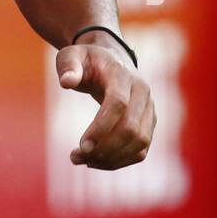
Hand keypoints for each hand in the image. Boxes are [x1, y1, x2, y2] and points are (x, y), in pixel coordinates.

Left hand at [56, 37, 154, 169]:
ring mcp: (149, 109)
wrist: (111, 60)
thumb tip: (67, 82)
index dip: (102, 127)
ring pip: (140, 143)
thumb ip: (68, 66)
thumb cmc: (87, 60)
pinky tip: (96, 162)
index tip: (81, 145)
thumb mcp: (71, 55)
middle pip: (131, 128)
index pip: (118, 103)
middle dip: (104, 148)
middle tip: (75, 157)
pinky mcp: (149, 124)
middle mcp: (142, 92)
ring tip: (82, 161)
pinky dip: (120, 161)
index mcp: (122, 74)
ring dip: (112, 158)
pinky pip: (141, 150)